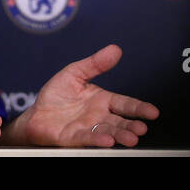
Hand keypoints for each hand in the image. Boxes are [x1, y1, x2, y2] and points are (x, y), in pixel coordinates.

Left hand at [8, 43, 158, 146]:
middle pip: (119, 122)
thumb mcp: (75, 73)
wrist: (36, 112)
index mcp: (102, 101)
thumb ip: (95, 64)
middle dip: (131, 126)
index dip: (139, 108)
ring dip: (119, 135)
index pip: (124, 104)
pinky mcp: (73, 137)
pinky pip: (87, 138)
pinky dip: (97, 139)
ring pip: (107, 132)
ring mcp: (87, 128)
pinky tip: (107, 140)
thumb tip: (115, 49)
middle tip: (142, 128)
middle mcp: (98, 117)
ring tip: (131, 138)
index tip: (153, 112)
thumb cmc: (57, 95)